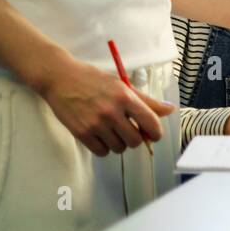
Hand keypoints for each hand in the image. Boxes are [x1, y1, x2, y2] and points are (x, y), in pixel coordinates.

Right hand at [35, 51, 175, 156]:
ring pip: (119, 148)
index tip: (154, 134)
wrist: (60, 78)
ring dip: (119, 143)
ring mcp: (95, 124)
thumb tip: (169, 110)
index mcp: (125, 97)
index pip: (150, 121)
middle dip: (135, 138)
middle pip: (135, 140)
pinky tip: (101, 136)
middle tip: (129, 130)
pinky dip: (104, 147)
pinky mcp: (81, 133)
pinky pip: (102, 152)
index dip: (156, 132)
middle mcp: (112, 111)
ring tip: (112, 130)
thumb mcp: (121, 85)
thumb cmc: (93, 79)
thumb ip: (146, 100)